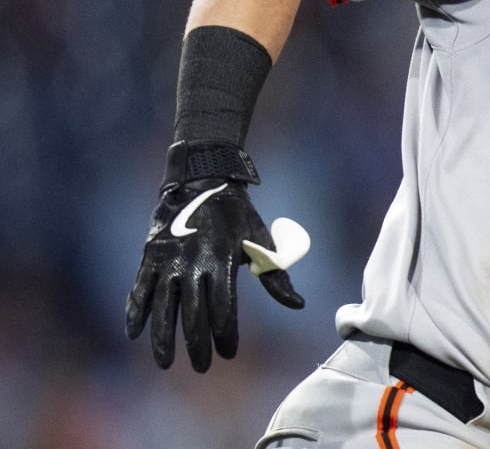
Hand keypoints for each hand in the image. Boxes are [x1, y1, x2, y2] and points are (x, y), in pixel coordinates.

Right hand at [125, 178, 304, 370]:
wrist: (203, 181)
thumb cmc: (237, 216)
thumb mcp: (260, 241)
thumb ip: (275, 276)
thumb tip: (297, 305)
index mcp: (222, 261)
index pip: (223, 309)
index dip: (226, 335)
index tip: (229, 354)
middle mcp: (192, 264)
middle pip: (193, 314)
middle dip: (197, 344)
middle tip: (202, 367)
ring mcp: (167, 261)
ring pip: (162, 307)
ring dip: (163, 337)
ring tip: (165, 363)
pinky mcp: (150, 256)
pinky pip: (139, 289)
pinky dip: (135, 311)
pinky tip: (134, 334)